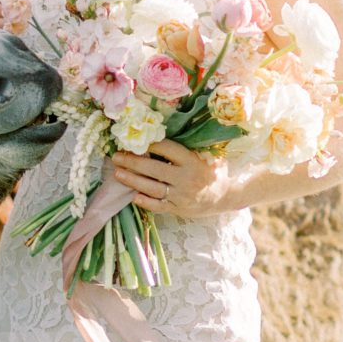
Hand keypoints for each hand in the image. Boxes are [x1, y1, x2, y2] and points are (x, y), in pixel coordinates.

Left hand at [111, 139, 231, 220]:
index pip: (168, 149)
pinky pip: (159, 206)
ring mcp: (181, 196)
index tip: (136, 140)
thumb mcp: (210, 155)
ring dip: (133, 181)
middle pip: (155, 169)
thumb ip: (193, 146)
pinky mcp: (178, 209)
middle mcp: (186, 178)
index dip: (151, 144)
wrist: (226, 197)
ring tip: (118, 174)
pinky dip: (146, 202)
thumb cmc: (215, 171)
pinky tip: (133, 197)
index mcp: (193, 161)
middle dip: (133, 162)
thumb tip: (168, 132)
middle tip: (116, 157)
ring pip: (153, 188)